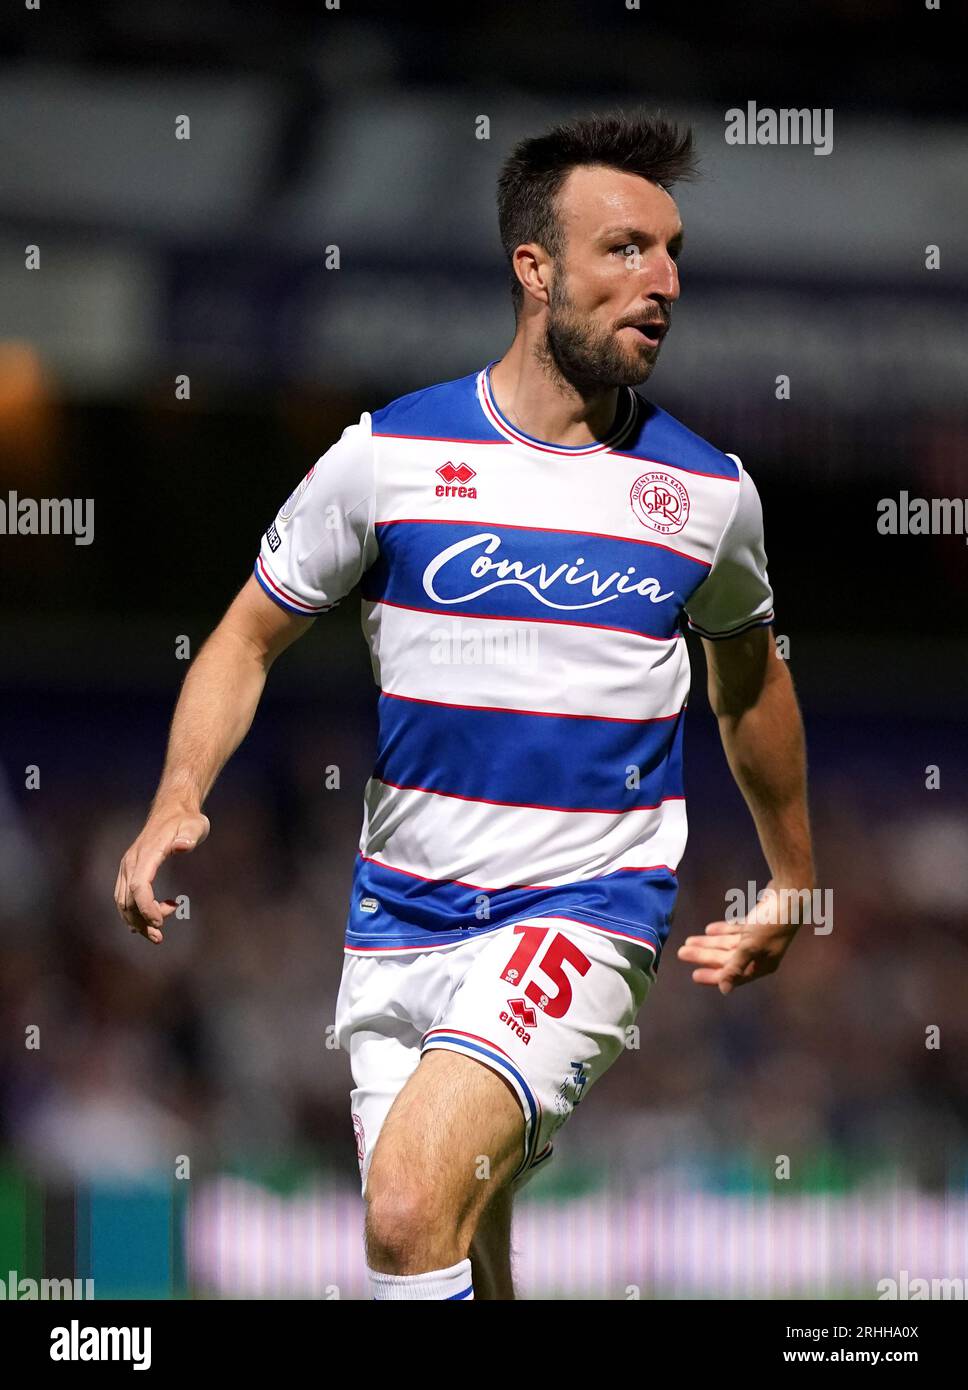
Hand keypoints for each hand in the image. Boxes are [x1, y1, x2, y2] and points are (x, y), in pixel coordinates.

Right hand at [114, 806, 209, 942]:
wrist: (172, 810)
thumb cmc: (186, 820)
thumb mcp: (195, 825)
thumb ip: (189, 836)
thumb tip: (182, 846)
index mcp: (147, 853)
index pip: (138, 886)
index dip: (146, 907)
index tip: (160, 923)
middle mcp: (132, 862)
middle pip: (127, 899)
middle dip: (141, 921)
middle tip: (160, 937)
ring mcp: (128, 866)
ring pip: (123, 901)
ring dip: (136, 920)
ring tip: (157, 932)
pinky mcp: (130, 870)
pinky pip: (124, 896)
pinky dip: (134, 911)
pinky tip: (151, 919)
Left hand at [676, 880, 805, 994]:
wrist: (791, 893)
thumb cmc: (772, 923)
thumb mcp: (752, 946)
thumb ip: (736, 966)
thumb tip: (724, 990)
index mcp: (763, 964)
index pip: (733, 974)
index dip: (714, 975)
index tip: (694, 975)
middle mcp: (761, 953)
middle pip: (727, 957)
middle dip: (704, 955)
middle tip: (682, 953)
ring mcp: (759, 937)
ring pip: (729, 943)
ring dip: (709, 943)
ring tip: (689, 941)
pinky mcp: (757, 922)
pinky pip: (736, 929)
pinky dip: (723, 930)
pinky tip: (709, 930)